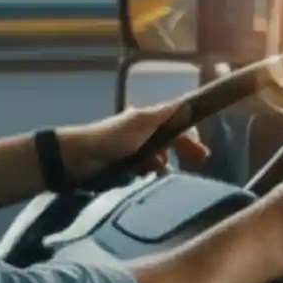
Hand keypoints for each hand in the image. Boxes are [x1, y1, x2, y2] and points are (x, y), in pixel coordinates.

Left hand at [56, 101, 210, 182]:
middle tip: (196, 166)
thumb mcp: (142, 122)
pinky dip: (152, 175)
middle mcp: (144, 133)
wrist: (80, 158)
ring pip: (162, 159)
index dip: (191, 137)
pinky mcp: (128, 169)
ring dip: (166, 166)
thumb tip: (191, 104)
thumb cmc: (113, 136)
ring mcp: (136, 152)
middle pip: (173, 142)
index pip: (179, 124)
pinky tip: (150, 179)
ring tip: (162, 172)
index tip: (201, 154)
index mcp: (148, 118)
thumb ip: (167, 114)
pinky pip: (149, 172)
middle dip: (184, 151)